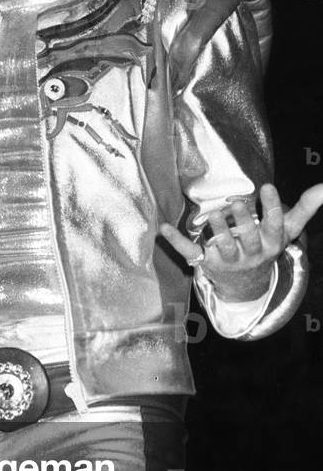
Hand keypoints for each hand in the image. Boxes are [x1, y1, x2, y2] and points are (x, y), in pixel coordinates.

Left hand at [159, 182, 322, 298]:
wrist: (245, 284)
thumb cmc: (266, 245)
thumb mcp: (288, 230)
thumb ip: (306, 207)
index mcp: (271, 242)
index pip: (275, 225)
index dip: (272, 207)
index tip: (267, 186)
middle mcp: (251, 252)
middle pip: (247, 236)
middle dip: (242, 220)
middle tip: (236, 202)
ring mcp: (227, 259)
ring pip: (222, 245)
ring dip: (216, 230)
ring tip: (212, 214)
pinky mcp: (205, 262)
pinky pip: (189, 252)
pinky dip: (176, 241)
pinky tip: (163, 228)